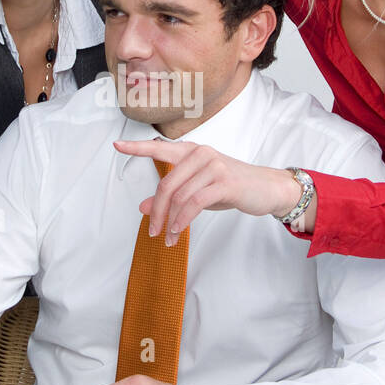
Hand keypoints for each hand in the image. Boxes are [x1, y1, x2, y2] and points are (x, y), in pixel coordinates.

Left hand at [113, 139, 307, 246]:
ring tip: (167, 238)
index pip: (160, 148)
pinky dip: (182, 219)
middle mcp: (201, 154)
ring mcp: (213, 166)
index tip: (117, 146)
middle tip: (152, 232)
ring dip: (170, 221)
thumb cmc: (230, 187)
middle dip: (156, 211)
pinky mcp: (224, 182)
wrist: (266, 188)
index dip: (137, 147)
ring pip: (179, 196)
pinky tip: (177, 230)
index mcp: (191, 152)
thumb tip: (143, 206)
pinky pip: (194, 203)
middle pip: (166, 184)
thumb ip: (172, 196)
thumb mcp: (197, 191)